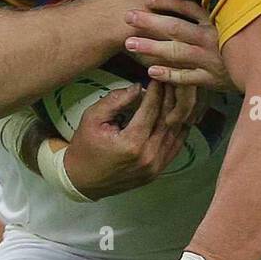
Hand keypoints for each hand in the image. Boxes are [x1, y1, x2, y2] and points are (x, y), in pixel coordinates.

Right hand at [63, 81, 193, 197]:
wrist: (82, 181)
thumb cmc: (84, 148)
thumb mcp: (92, 118)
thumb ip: (115, 100)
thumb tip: (138, 87)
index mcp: (131, 143)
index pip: (151, 110)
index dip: (156, 91)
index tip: (158, 78)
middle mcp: (148, 156)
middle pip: (167, 120)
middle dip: (170, 98)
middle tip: (170, 82)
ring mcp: (155, 166)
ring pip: (175, 133)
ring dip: (177, 112)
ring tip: (176, 96)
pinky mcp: (157, 171)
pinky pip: (175, 147)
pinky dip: (179, 130)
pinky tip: (179, 117)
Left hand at [124, 0, 233, 89]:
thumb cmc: (248, 40)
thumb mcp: (237, 20)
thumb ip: (217, 10)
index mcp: (217, 21)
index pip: (188, 7)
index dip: (167, 2)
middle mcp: (212, 38)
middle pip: (176, 28)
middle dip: (150, 22)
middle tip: (128, 17)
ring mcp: (210, 59)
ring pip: (177, 52)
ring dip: (152, 47)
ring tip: (130, 44)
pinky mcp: (211, 78)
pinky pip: (187, 77)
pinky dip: (169, 75)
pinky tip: (151, 71)